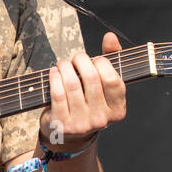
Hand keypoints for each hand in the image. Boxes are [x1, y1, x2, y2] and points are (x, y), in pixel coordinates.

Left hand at [38, 31, 126, 149]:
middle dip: (80, 60)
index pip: (112, 79)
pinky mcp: (62, 124)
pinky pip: (57, 93)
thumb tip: (110, 36)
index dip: (102, 63)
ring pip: (72, 84)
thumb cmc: (88, 102)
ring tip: (63, 64)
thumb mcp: (103, 85)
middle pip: (91, 78)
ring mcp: (82, 124)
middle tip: (75, 58)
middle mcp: (102, 119)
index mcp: (117, 110)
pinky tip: (54, 72)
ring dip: (65, 66)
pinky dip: (54, 77)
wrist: (69, 135)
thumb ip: (111, 59)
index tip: (94, 60)